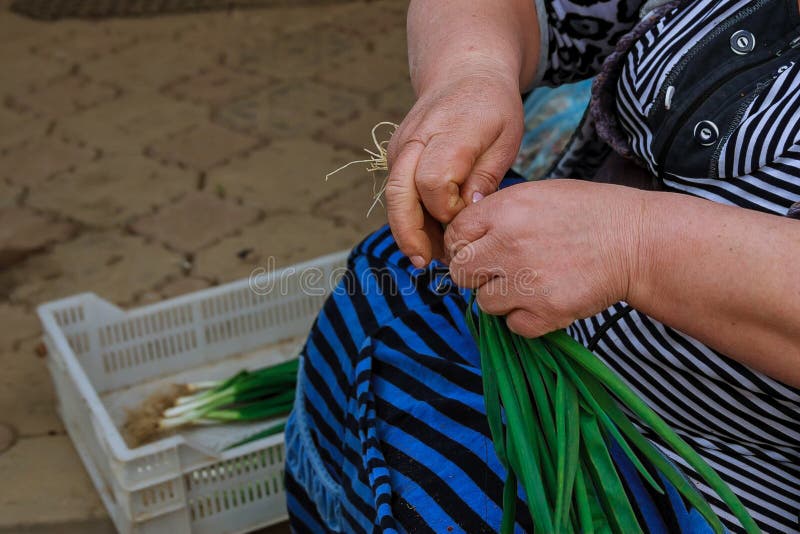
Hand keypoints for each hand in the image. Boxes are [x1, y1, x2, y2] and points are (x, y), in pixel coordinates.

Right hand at [385, 70, 523, 267]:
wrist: (463, 72)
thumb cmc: (492, 108)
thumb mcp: (506, 138)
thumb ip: (486, 177)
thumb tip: (468, 215)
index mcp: (449, 131)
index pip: (433, 181)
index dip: (447, 209)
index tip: (468, 217)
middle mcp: (416, 137)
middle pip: (400, 192)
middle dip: (409, 233)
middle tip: (425, 263)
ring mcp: (400, 146)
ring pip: (394, 196)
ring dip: (407, 230)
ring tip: (430, 256)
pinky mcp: (395, 154)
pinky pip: (397, 192)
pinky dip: (409, 216)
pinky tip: (428, 235)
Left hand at [444, 179, 647, 337]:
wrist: (636, 241)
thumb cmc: (588, 213)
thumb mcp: (538, 193)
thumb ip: (498, 210)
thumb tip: (466, 226)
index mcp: (505, 211)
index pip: (455, 235)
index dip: (464, 244)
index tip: (479, 248)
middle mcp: (509, 246)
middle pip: (460, 273)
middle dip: (475, 273)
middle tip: (498, 269)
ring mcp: (526, 282)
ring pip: (484, 302)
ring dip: (501, 297)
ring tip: (528, 282)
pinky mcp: (546, 312)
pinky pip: (512, 325)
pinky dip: (524, 318)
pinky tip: (542, 299)